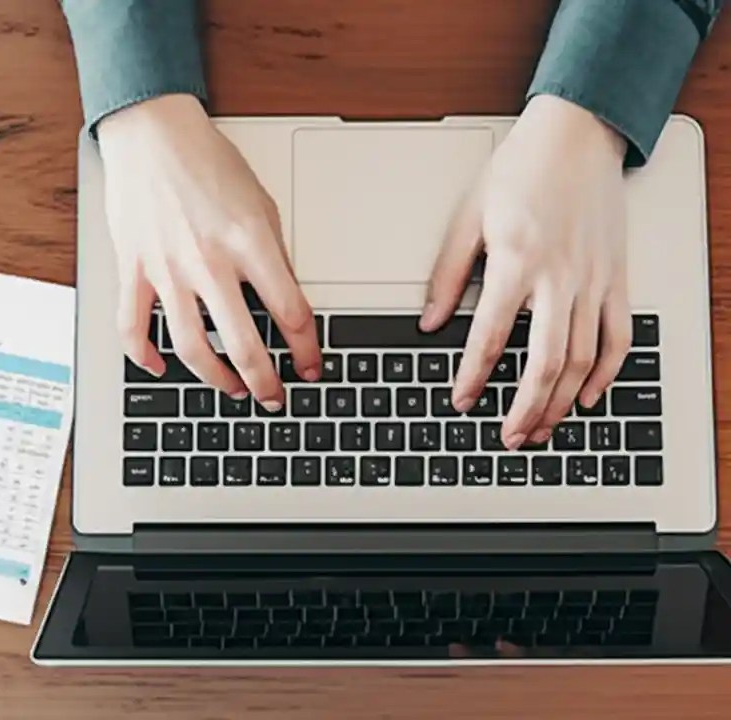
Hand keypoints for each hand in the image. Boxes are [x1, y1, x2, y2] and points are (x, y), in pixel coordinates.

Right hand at [99, 94, 321, 408]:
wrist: (151, 132)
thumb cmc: (206, 161)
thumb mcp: (260, 202)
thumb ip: (273, 255)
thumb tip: (285, 303)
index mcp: (249, 240)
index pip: (290, 311)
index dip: (307, 348)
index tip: (312, 366)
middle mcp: (208, 260)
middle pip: (243, 343)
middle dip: (265, 381)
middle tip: (274, 397)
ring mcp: (167, 269)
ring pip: (192, 346)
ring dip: (215, 379)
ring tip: (231, 389)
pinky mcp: (133, 269)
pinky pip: (133, 327)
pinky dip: (145, 355)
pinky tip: (161, 367)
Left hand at [421, 95, 629, 448]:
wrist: (578, 134)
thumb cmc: (522, 169)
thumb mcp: (468, 216)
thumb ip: (448, 274)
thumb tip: (429, 321)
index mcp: (516, 262)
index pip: (490, 337)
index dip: (473, 376)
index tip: (462, 401)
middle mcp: (560, 277)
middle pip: (545, 362)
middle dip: (526, 408)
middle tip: (508, 437)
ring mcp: (594, 280)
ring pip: (583, 359)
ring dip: (562, 402)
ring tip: (540, 428)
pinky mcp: (616, 278)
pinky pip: (618, 337)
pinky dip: (607, 373)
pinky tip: (589, 397)